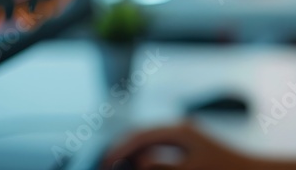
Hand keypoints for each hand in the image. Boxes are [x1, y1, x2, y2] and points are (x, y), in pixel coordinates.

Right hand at [101, 122, 247, 169]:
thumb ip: (164, 168)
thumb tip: (141, 162)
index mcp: (180, 131)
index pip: (141, 136)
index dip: (120, 150)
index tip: (105, 163)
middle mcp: (181, 130)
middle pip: (143, 136)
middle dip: (124, 150)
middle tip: (106, 165)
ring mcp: (186, 138)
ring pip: (151, 143)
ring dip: (136, 154)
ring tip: (119, 166)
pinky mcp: (190, 148)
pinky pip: (161, 150)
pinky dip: (149, 157)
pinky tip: (142, 165)